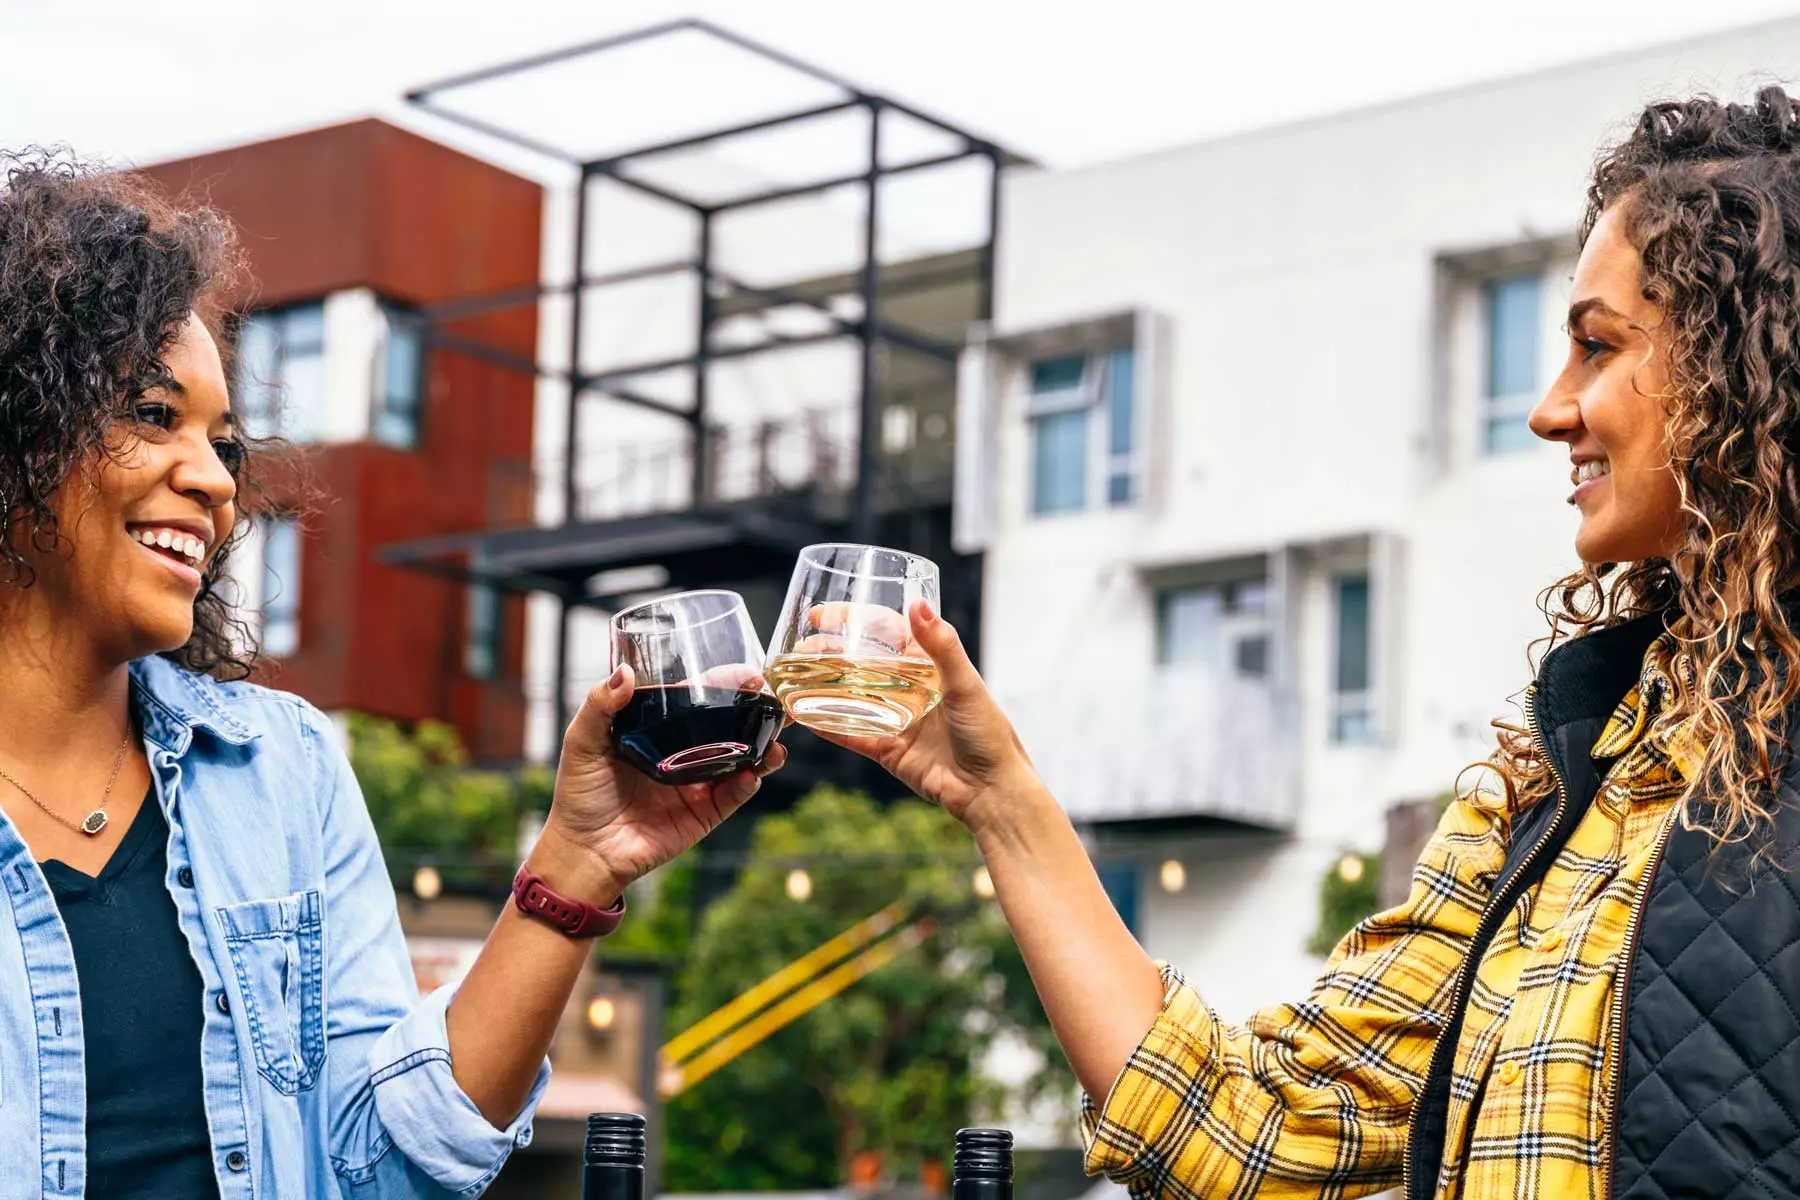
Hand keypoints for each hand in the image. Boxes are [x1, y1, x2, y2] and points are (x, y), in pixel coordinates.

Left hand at [534, 664, 786, 902]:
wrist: (584, 850)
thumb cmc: (579, 795)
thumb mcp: (582, 742)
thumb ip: (599, 706)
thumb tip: (625, 672)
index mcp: (660, 731)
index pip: (699, 700)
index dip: (725, 685)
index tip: (747, 673)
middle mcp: (684, 753)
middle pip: (730, 727)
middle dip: (758, 712)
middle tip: (776, 700)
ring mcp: (698, 784)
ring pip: (742, 760)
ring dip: (765, 747)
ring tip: (778, 736)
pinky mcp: (704, 814)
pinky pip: (733, 795)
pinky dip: (748, 783)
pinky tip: (754, 772)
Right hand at [804, 600, 1037, 832]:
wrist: (991, 789)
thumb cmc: (989, 733)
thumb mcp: (965, 683)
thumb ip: (941, 645)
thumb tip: (917, 605)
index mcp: (928, 666)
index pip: (884, 632)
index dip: (854, 620)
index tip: (822, 616)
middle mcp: (908, 688)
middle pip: (859, 664)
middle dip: (828, 654)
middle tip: (798, 651)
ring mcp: (895, 719)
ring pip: (850, 698)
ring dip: (822, 688)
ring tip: (791, 679)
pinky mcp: (888, 749)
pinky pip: (852, 735)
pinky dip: (829, 726)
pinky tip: (804, 717)